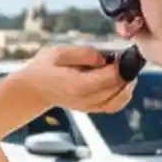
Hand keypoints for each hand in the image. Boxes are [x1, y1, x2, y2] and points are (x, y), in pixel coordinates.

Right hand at [13, 45, 134, 112]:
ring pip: (120, 100)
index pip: (112, 77)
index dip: (122, 64)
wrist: (34, 89)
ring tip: (125, 69)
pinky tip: (122, 82)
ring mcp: (90, 107)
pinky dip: (123, 94)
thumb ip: (83, 54)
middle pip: (119, 88)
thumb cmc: (45, 67)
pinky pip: (114, 105)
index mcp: (79, 85)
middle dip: (127, 72)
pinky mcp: (91, 109)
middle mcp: (87, 100)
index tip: (122, 53)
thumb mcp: (59, 53)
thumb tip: (104, 59)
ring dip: (127, 84)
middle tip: (125, 58)